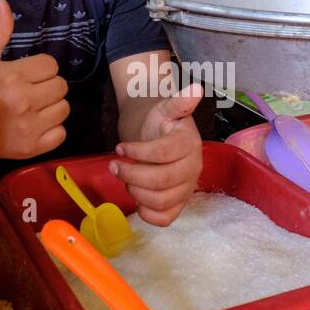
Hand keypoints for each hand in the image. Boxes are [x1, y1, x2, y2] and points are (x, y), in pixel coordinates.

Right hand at [0, 0, 68, 158]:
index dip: (39, 66)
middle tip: (29, 89)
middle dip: (47, 84)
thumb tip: (5, 4)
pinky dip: (52, 129)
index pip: (50, 65)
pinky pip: (61, 134)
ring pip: (64, 108)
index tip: (25, 72)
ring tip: (32, 106)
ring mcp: (29, 128)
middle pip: (61, 86)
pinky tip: (35, 123)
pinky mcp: (31, 148)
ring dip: (51, 105)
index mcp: (11, 77)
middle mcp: (23, 102)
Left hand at [110, 83, 202, 225]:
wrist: (159, 135)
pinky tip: (136, 200)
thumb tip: (196, 90)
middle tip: (114, 166)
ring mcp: (187, 188)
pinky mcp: (179, 203)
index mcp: (190, 143)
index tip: (120, 147)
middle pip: (161, 181)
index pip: (163, 153)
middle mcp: (193, 168)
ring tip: (124, 179)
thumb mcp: (165, 107)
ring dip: (135, 192)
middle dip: (131, 175)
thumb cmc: (159, 121)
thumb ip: (179, 101)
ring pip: (161, 201)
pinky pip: (166, 218)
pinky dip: (148, 213)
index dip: (138, 152)